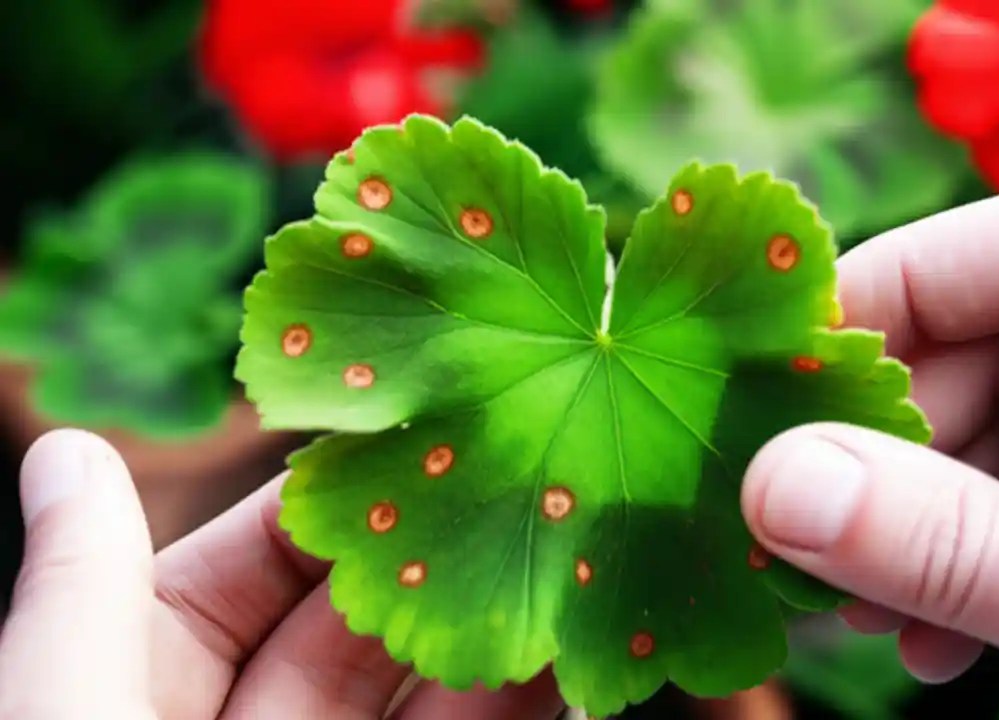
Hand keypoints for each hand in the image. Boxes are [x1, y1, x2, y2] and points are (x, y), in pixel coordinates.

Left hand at [0, 429, 561, 718]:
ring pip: (426, 685)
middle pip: (355, 618)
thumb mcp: (61, 716)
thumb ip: (79, 597)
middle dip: (437, 539)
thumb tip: (65, 446)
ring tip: (571, 531)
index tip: (419, 409)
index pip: (248, 563)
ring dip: (498, 613)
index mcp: (135, 693)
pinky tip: (568, 647)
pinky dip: (524, 703)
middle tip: (527, 457)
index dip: (334, 487)